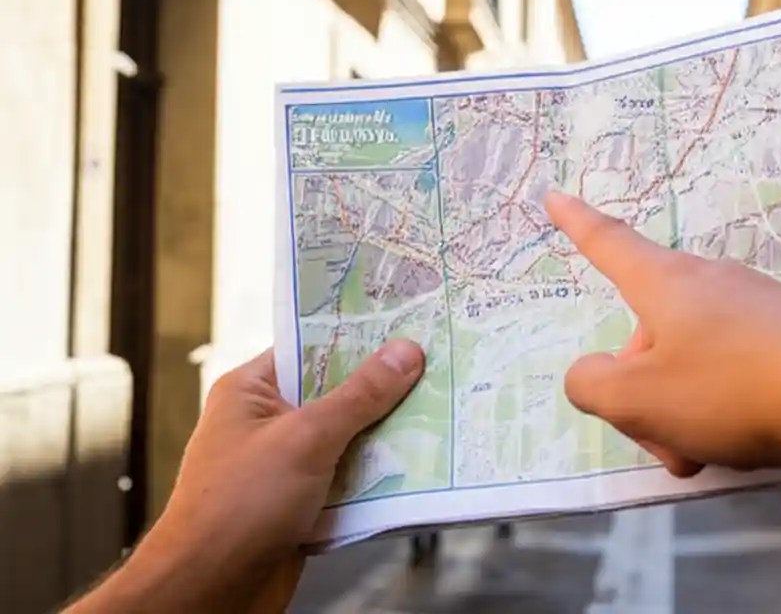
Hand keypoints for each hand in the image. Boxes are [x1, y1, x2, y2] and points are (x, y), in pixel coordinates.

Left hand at [67, 340, 424, 612]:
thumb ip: (360, 396)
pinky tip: (420, 466)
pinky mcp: (304, 503)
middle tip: (438, 367)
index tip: (408, 322)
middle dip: (385, 387)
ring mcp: (287, 465)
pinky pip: (351, 478)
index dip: (358, 334)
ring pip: (350, 438)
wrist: (210, 591)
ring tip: (441, 412)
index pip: (311, 346)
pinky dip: (380, 476)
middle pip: (338, 392)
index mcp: (252, 391)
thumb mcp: (306, 439)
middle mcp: (269, 423)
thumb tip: (403, 353)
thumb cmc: (237, 508)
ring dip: (388, 435)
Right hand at [545, 191, 780, 476]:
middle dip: (645, 390)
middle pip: (653, 332)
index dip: (577, 224)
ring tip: (708, 451)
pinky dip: (730, 408)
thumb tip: (590, 375)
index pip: (609, 245)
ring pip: (696, 360)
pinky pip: (742, 370)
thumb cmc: (734, 388)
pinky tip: (751, 439)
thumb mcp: (641, 400)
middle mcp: (712, 283)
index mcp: (665, 284)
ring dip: (687, 409)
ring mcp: (759, 306)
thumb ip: (595, 387)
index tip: (557, 195)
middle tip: (664, 441)